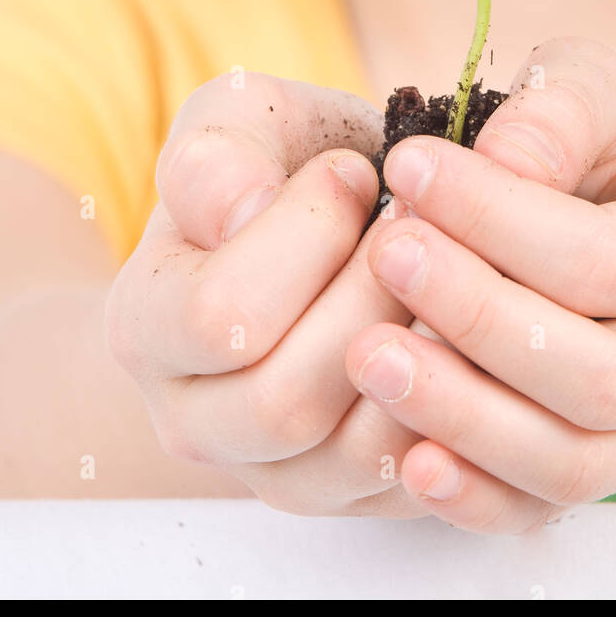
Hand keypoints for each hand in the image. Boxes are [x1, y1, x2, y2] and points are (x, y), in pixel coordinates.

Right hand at [104, 70, 430, 517]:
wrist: (327, 226)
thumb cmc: (282, 166)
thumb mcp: (240, 120)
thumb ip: (219, 152)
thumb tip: (240, 213)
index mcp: (145, 326)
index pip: (219, 315)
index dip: (307, 234)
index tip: (353, 170)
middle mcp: (193, 421)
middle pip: (283, 402)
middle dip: (371, 299)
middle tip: (418, 223)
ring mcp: (273, 472)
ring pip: (353, 453)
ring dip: (420, 351)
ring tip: (447, 270)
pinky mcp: (352, 496)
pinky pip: (413, 480)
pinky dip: (455, 405)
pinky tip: (470, 328)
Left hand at [345, 37, 615, 533]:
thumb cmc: (609, 150)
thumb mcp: (601, 94)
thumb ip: (560, 110)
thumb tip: (502, 157)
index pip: (603, 258)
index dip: (494, 216)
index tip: (405, 167)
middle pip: (594, 373)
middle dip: (476, 317)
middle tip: (385, 255)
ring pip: (570, 458)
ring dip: (462, 413)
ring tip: (368, 355)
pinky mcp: (602, 472)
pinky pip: (542, 508)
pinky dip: (474, 497)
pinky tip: (406, 461)